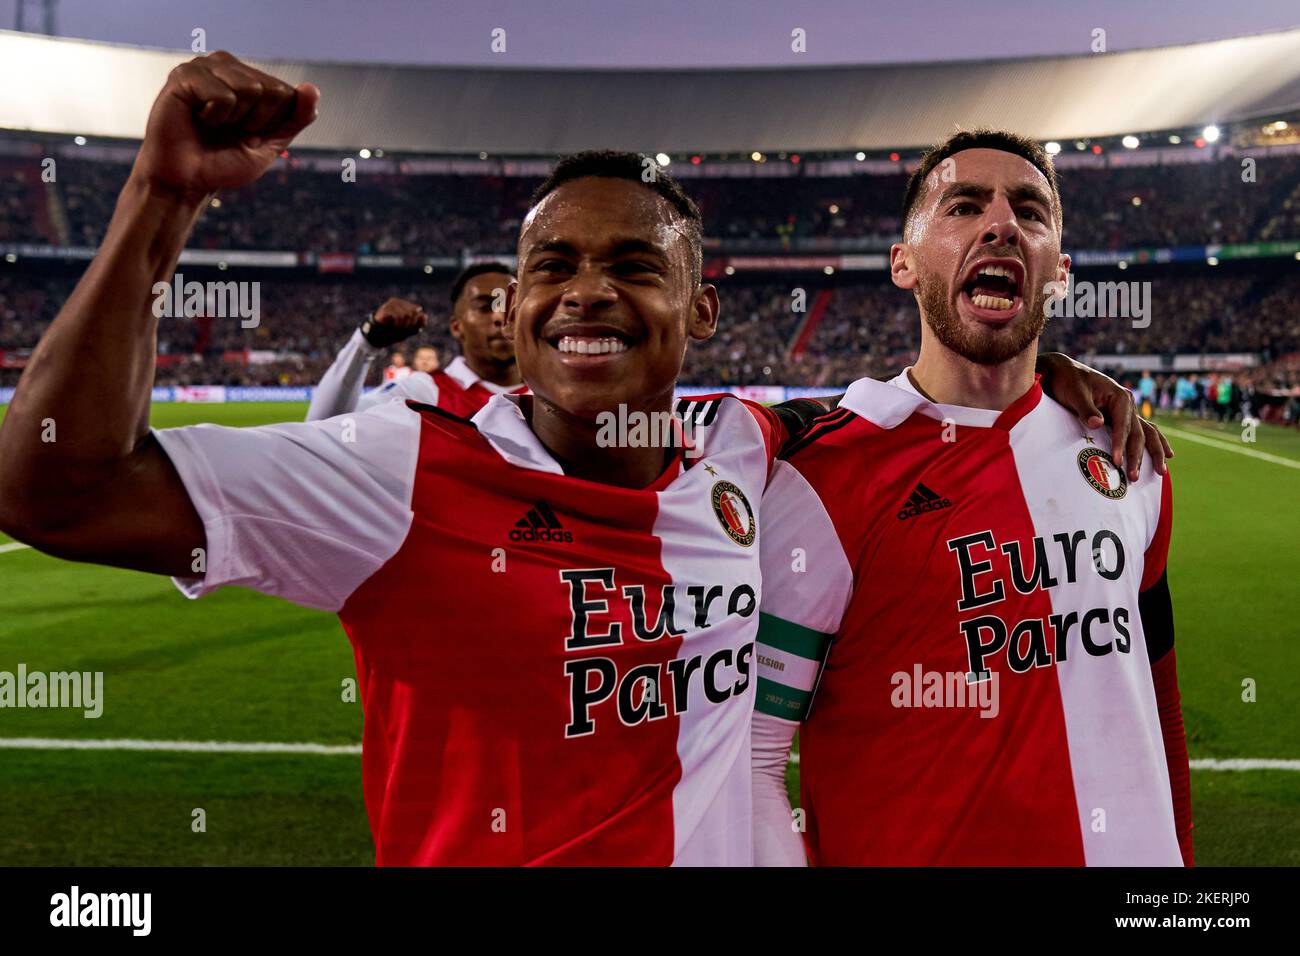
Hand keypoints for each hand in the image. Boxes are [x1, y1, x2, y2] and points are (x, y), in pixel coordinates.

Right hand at [133, 51, 318, 198]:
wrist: (187, 182)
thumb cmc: (225, 162)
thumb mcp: (272, 143)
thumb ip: (296, 117)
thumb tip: (313, 88)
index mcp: (248, 77)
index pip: (286, 93)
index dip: (272, 122)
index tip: (248, 134)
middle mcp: (227, 66)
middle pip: (270, 89)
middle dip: (255, 121)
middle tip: (228, 131)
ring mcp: (204, 67)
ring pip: (249, 88)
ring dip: (235, 119)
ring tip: (212, 124)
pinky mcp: (184, 75)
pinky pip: (223, 95)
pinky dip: (214, 116)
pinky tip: (197, 118)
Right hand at [361, 298, 427, 346]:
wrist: (376, 336)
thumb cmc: (392, 332)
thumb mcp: (408, 330)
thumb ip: (417, 323)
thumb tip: (425, 316)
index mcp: (404, 304)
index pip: (417, 311)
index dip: (416, 323)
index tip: (411, 330)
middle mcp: (398, 302)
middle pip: (412, 312)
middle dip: (410, 325)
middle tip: (403, 332)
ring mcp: (391, 304)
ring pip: (405, 314)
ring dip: (403, 326)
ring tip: (397, 330)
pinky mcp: (385, 308)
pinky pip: (397, 316)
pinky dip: (396, 325)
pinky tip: (392, 327)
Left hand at [1037, 353, 1172, 480]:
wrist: (1065, 372)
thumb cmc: (1069, 382)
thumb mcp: (1075, 394)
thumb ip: (1086, 409)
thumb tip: (1098, 423)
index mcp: (1120, 396)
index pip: (1123, 425)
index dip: (1120, 444)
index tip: (1117, 461)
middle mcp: (1128, 404)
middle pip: (1138, 433)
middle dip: (1137, 456)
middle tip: (1133, 477)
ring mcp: (1127, 411)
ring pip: (1146, 433)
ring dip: (1154, 453)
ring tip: (1161, 472)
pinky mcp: (1122, 417)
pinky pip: (1142, 431)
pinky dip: (1154, 443)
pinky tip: (1167, 454)